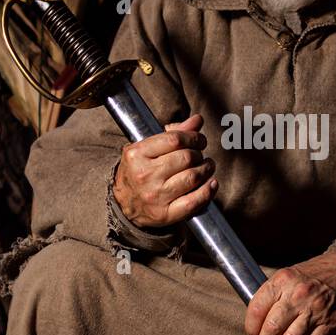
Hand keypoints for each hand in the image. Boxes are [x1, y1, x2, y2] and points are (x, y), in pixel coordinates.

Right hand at [113, 113, 217, 228]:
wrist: (123, 205)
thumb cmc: (138, 172)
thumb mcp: (147, 148)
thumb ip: (173, 133)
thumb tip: (197, 121)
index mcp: (137, 154)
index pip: (175, 139)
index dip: (194, 137)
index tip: (199, 140)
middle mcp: (145, 175)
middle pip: (186, 158)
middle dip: (200, 154)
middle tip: (201, 155)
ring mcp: (155, 196)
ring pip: (193, 177)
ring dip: (207, 169)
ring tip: (207, 167)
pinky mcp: (165, 214)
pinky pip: (194, 201)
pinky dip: (208, 191)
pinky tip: (212, 184)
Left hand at [245, 248, 335, 334]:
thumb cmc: (318, 272)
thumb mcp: (290, 273)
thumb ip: (274, 294)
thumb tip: (259, 322)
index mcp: (283, 281)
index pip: (257, 309)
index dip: (251, 327)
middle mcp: (297, 296)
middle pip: (272, 328)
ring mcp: (314, 311)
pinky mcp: (329, 324)